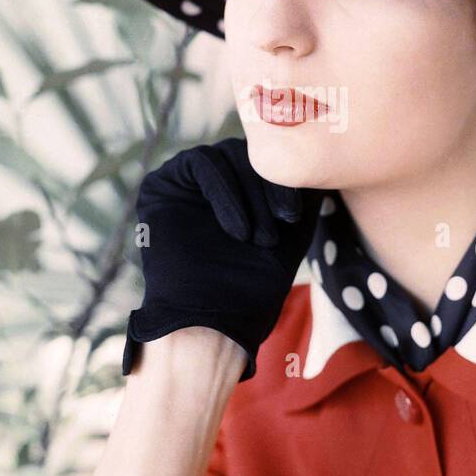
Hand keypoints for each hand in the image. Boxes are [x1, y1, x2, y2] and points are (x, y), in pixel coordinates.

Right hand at [122, 138, 324, 381]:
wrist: (215, 321)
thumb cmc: (253, 284)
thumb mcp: (291, 231)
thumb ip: (302, 192)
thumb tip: (314, 157)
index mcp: (241, 186)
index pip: (267, 161)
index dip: (285, 183)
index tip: (295, 217)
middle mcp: (212, 179)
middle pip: (248, 153)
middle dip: (269, 187)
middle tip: (282, 223)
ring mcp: (184, 180)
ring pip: (227, 155)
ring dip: (250, 193)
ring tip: (260, 237)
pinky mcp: (161, 184)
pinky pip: (200, 163)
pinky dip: (224, 192)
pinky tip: (237, 230)